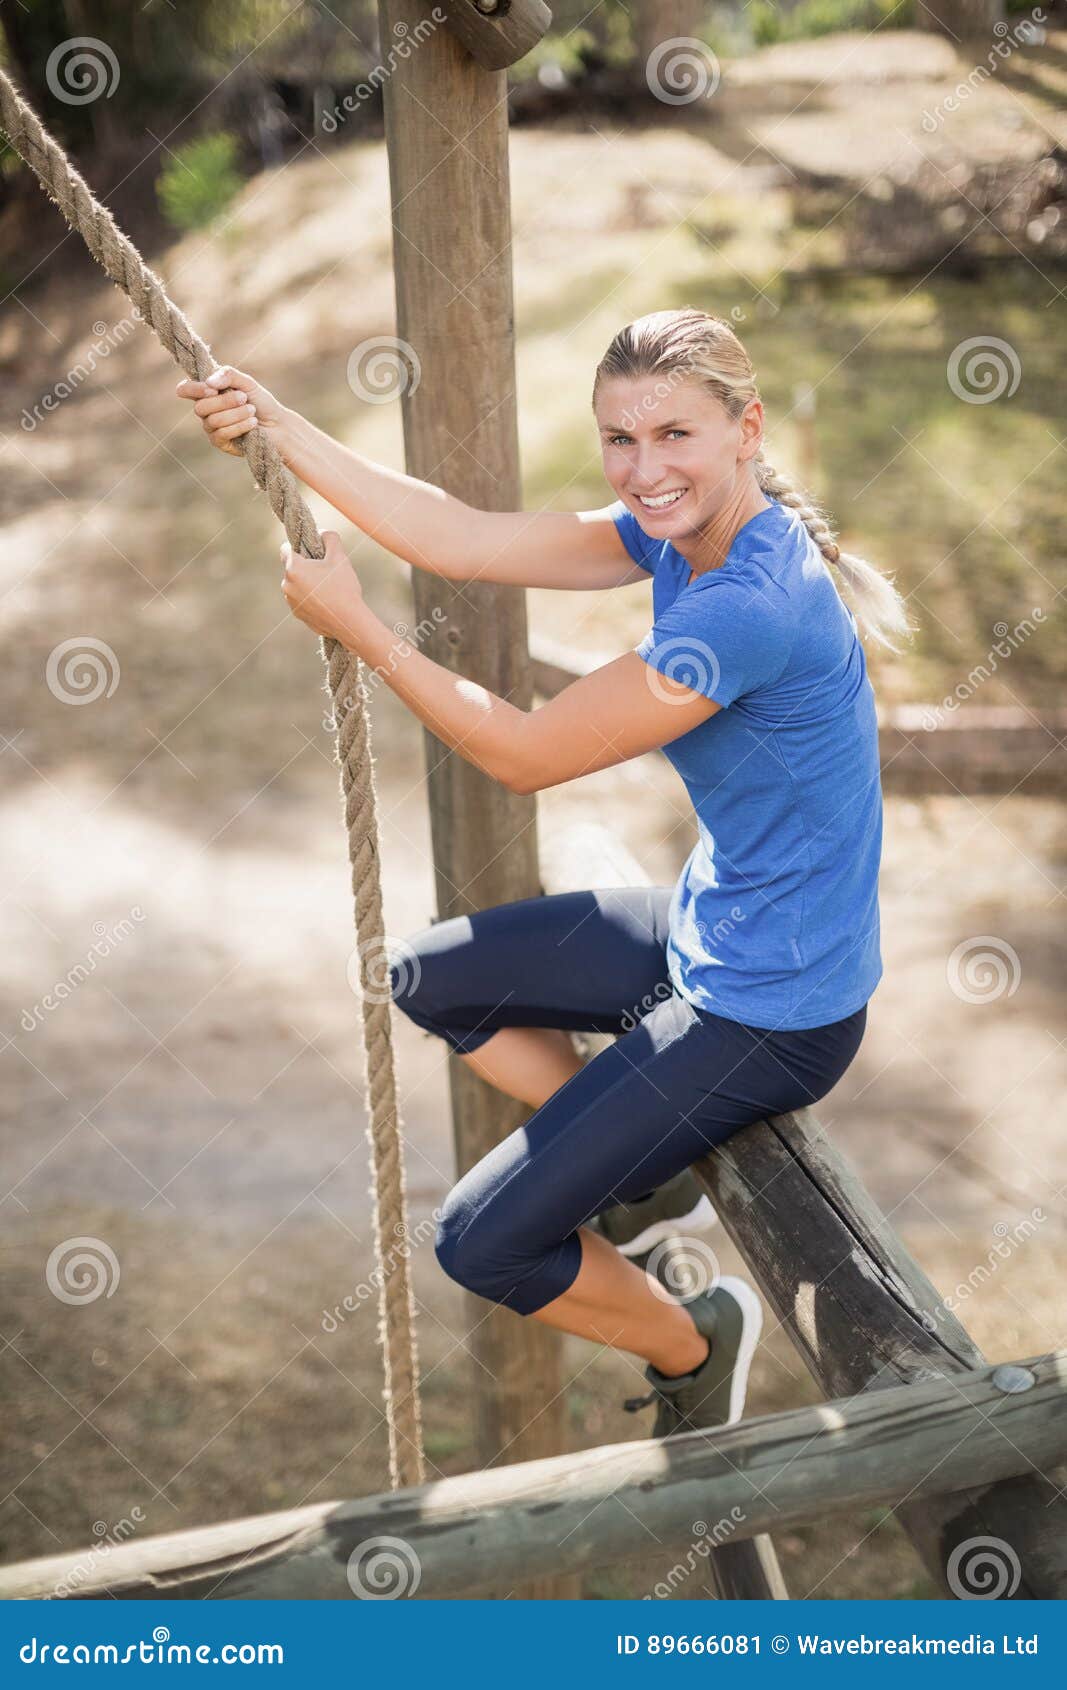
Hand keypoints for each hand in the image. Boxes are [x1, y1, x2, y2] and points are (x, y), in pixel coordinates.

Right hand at [176, 363, 290, 458]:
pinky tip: (253, 423)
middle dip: (224, 401)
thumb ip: (228, 375)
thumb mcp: (247, 382)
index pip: (184, 389)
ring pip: (213, 420)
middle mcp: (205, 411)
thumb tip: (209, 382)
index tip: (212, 389)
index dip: (193, 389)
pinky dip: (240, 426)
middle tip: (244, 397)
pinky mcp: (221, 443)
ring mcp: (211, 428)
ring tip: (252, 410)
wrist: (278, 424)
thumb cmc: (261, 402)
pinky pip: (222, 434)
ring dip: (236, 413)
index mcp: (207, 393)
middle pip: (200, 407)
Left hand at [281, 530, 366, 645]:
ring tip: (328, 588)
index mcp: (293, 568)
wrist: (349, 622)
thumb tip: (321, 532)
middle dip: (305, 567)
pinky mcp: (297, 614)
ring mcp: (291, 601)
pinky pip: (301, 600)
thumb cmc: (344, 587)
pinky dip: (310, 598)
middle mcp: (286, 584)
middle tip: (325, 571)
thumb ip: (329, 537)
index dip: (298, 547)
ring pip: (296, 584)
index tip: (311, 551)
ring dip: (307, 583)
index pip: (285, 549)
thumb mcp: (339, 556)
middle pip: (292, 568)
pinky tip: (327, 602)